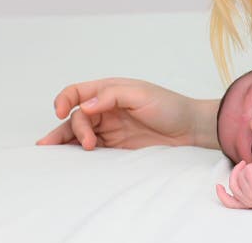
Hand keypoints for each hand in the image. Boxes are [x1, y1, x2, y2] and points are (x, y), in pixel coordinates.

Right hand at [36, 78, 216, 149]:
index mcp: (109, 91)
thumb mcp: (142, 95)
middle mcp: (105, 108)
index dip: (64, 100)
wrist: (190, 129)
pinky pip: (91, 149)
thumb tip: (85, 106)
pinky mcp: (115, 146)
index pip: (76, 92)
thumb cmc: (170, 106)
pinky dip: (79, 154)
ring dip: (68, 143)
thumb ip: (112, 96)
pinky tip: (74, 160)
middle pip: (75, 117)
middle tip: (86, 143)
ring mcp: (109, 128)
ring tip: (62, 156)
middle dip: (69, 130)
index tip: (61, 112)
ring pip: (78, 134)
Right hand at [216, 161, 251, 208]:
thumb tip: (240, 173)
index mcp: (248, 204)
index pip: (230, 202)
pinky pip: (248, 168)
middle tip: (244, 163)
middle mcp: (248, 200)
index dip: (221, 195)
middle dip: (236, 170)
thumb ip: (248, 187)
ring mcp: (250, 192)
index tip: (218, 186)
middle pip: (233, 183)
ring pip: (241, 174)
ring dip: (251, 167)